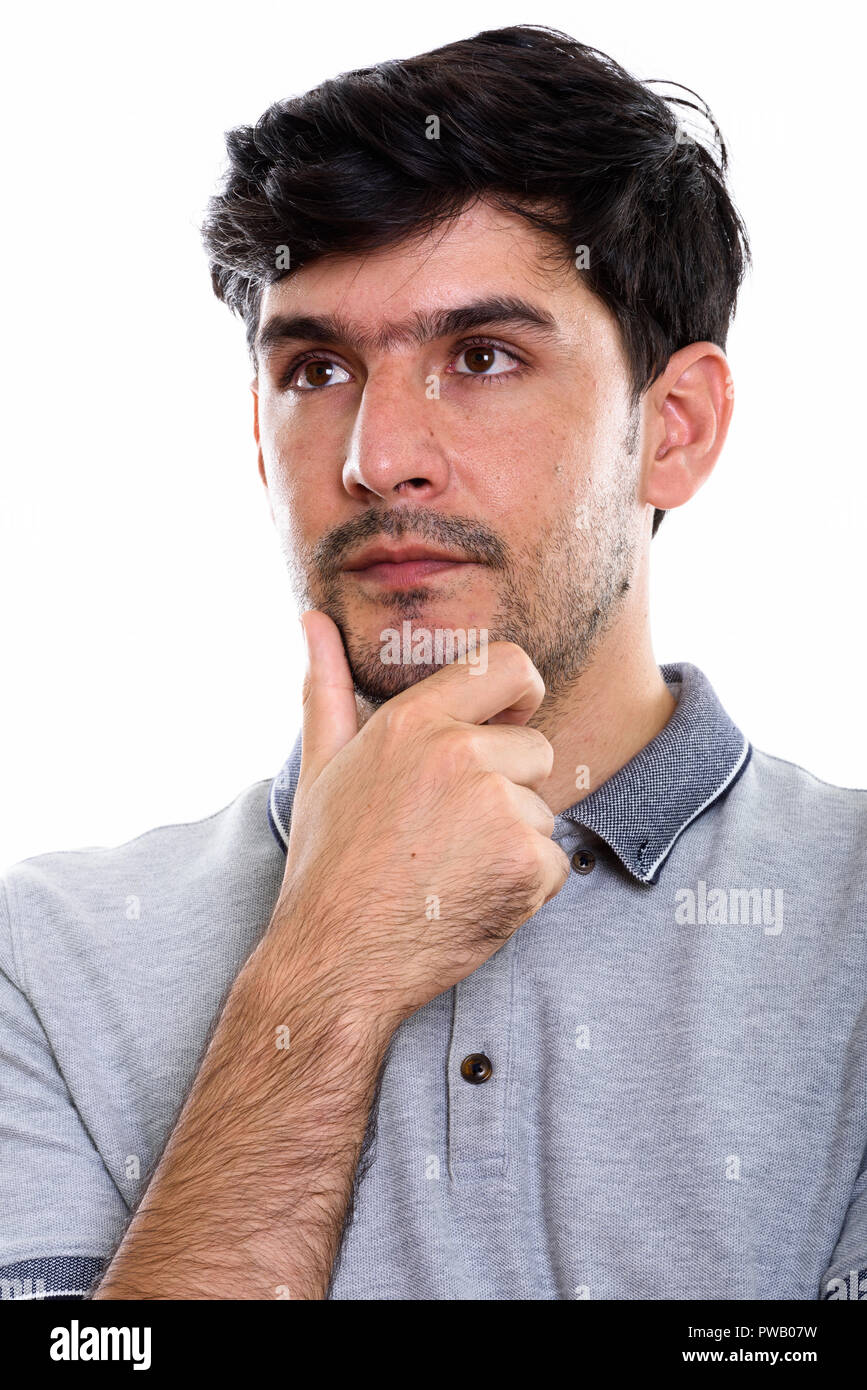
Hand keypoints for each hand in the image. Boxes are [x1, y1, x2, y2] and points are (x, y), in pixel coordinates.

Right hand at [271, 611, 570, 1020]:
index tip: (507, 724)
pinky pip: (554, 863)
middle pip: (537, 748)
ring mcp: (497, 808)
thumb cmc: (329, 863)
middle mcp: (460, 753)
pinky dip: (524, 888)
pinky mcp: (526, 864)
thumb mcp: (323, 765)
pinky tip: (471, 899)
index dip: (519, 695)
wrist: (336, 959)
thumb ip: (326, 684)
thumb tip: (313, 618)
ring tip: (451, 871)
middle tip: (450, 832)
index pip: (509, 664)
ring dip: (514, 843)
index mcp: (415, 720)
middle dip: (510, 788)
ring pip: (543, 811)